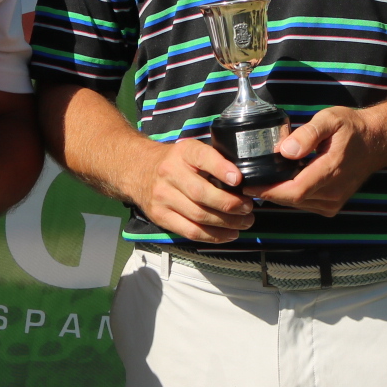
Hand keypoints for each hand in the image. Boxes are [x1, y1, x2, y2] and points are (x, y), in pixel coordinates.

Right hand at [126, 137, 254, 242]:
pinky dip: (213, 236)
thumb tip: (244, 179)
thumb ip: (213, 160)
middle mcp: (169, 173)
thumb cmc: (174, 162)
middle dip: (230, 204)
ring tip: (244, 222)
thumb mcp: (190, 151)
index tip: (238, 179)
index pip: (202, 157)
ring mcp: (162, 197)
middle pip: (202, 194)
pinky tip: (228, 234)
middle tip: (248, 208)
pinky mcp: (160, 216)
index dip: (221, 168)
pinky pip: (190, 231)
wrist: (138, 170)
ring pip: (199, 216)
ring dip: (226, 223)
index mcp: (182, 153)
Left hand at [257, 108, 386, 217]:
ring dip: (278, 195)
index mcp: (331, 170)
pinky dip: (290, 196)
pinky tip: (281, 182)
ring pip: (297, 204)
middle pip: (292, 199)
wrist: (375, 141)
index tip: (248, 184)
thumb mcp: (329, 119)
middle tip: (246, 181)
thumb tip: (285, 151)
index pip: (294, 190)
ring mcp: (334, 201)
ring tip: (259, 181)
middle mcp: (333, 192)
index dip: (269, 191)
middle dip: (268, 193)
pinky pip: (305, 204)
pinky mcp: (332, 205)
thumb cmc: (351, 128)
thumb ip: (307, 134)